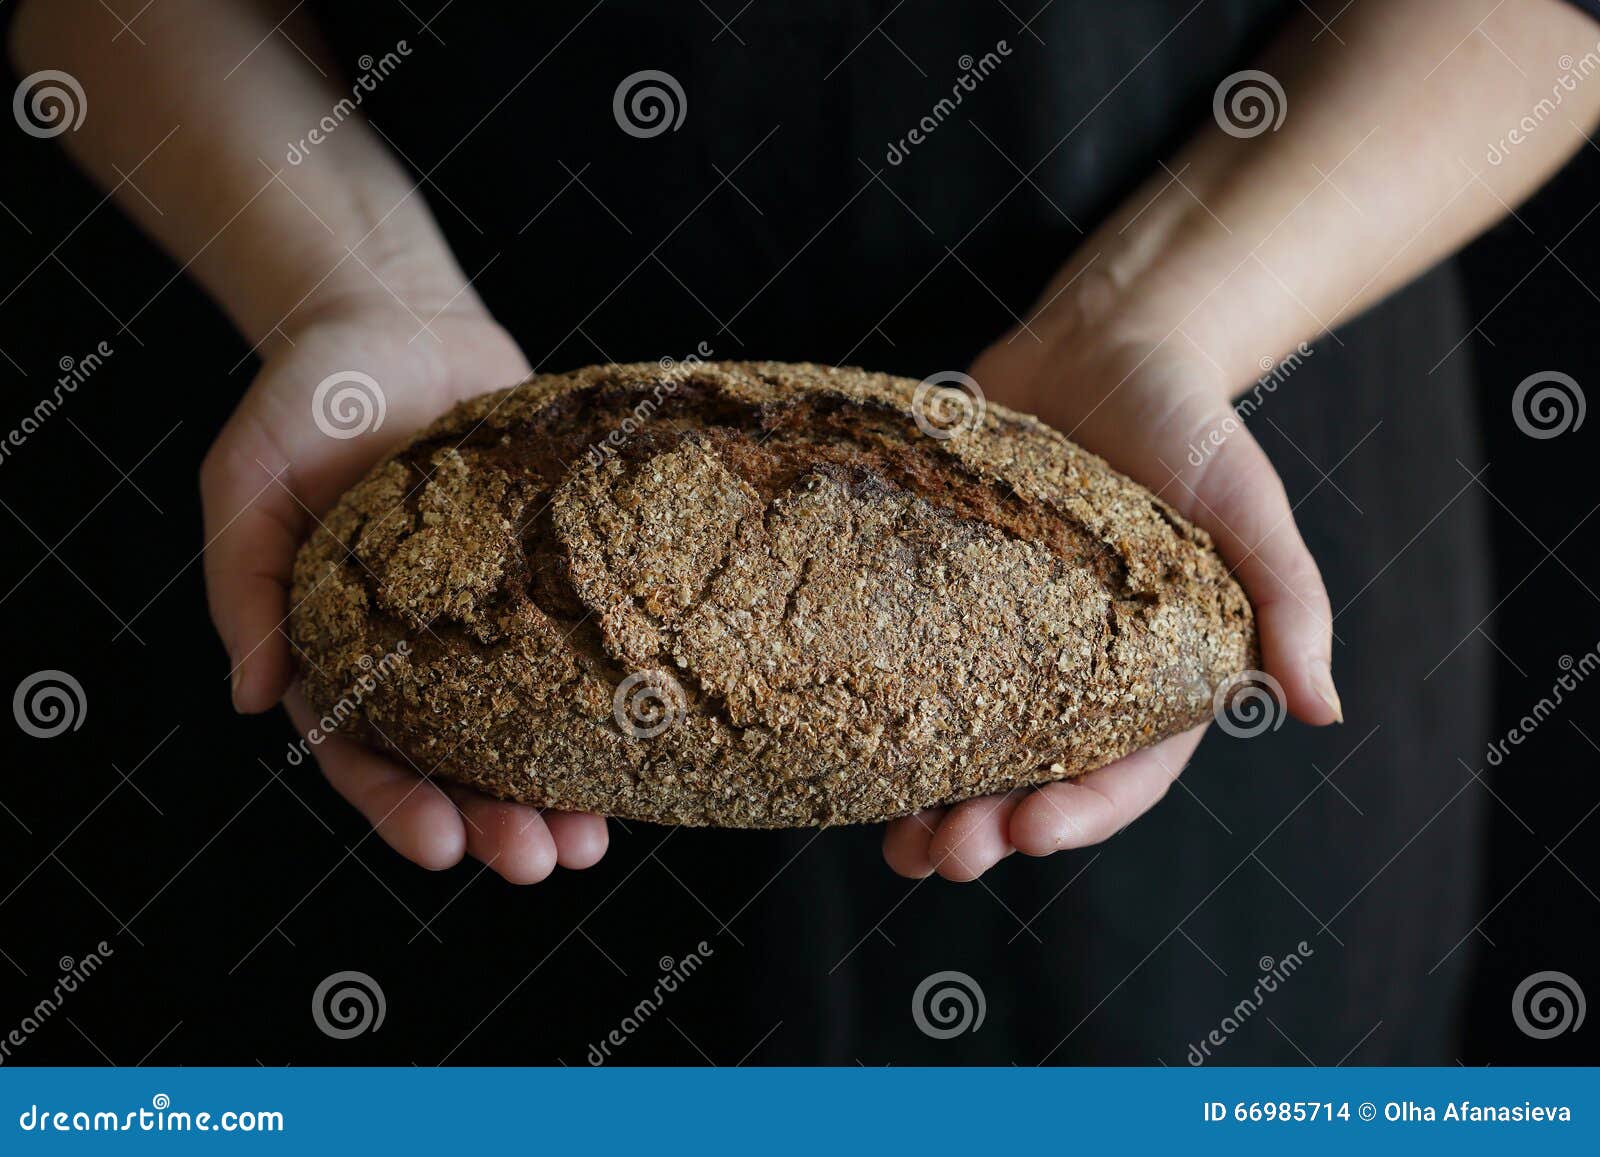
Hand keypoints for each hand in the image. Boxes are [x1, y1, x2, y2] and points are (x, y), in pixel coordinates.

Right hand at [201, 291, 608, 882]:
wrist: (398, 318)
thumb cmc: (308, 394)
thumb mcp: (247, 478)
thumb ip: (244, 583)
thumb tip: (253, 698)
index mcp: (338, 642)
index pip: (362, 749)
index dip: (396, 806)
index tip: (440, 849)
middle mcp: (417, 646)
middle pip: (453, 760)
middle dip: (491, 820)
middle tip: (536, 862)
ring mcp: (487, 616)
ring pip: (523, 724)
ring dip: (555, 791)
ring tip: (589, 842)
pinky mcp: (548, 576)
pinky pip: (576, 651)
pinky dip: (600, 706)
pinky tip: (634, 748)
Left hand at [883, 298, 1339, 882]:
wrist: (1103, 347)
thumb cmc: (1190, 424)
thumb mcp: (1249, 506)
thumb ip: (1285, 601)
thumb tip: (1320, 708)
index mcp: (1156, 674)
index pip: (1123, 772)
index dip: (1078, 814)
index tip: (1027, 833)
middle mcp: (1076, 673)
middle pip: (1032, 781)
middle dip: (989, 831)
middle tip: (945, 855)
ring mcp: (1005, 640)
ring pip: (966, 748)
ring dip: (930, 806)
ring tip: (896, 845)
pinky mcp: (947, 601)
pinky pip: (913, 674)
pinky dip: (887, 724)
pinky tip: (851, 757)